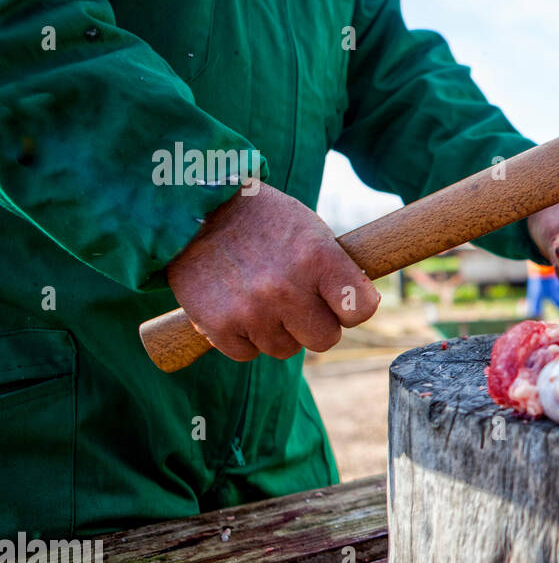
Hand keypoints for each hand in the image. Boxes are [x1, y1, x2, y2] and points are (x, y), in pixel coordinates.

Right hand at [167, 182, 380, 360]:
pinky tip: (235, 306)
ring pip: (285, 349)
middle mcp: (286, 287)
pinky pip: (246, 353)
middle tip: (296, 301)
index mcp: (317, 257)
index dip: (352, 309)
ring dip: (276, 330)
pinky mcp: (217, 326)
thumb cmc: (263, 221)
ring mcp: (250, 309)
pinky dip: (242, 337)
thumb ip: (335, 270)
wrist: (193, 209)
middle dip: (314, 324)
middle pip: (325, 340)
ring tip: (260, 296)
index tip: (338, 301)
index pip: (360, 309)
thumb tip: (358, 307)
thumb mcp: (310, 229)